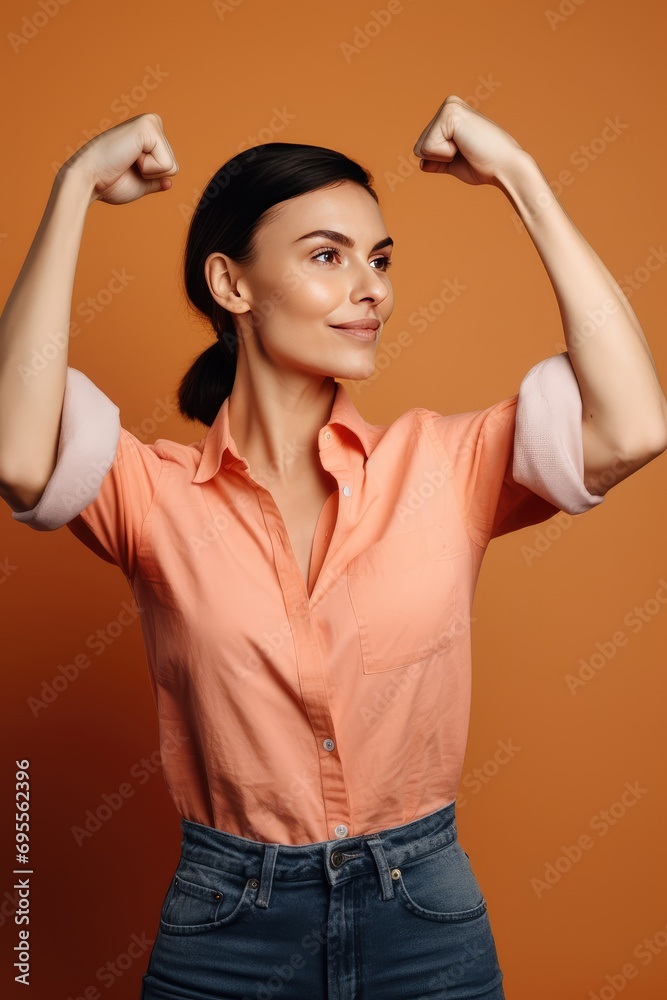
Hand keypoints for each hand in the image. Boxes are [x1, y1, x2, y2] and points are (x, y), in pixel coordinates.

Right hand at [60, 112, 178, 205]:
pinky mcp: (147, 127)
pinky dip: (148, 169)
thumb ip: (155, 182)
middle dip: (152, 175)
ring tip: (127, 160)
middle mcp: (151, 123)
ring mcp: (150, 122)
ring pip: (172, 165)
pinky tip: (129, 157)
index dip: (152, 178)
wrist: (89, 179)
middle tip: (126, 166)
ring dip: (149, 172)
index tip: (128, 170)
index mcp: (149, 135)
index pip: (171, 168)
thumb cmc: (108, 182)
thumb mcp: (139, 184)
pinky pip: (166, 164)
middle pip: (174, 166)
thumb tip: (169, 183)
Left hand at [412, 95, 526, 186]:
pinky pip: (427, 147)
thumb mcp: (455, 164)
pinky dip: (445, 154)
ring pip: (421, 146)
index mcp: (451, 114)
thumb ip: (438, 162)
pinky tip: (465, 145)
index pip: (423, 146)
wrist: (504, 166)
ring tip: (466, 147)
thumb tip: (421, 164)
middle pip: (418, 145)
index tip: (464, 154)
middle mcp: (449, 104)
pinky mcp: (450, 113)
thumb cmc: (485, 166)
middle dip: (439, 158)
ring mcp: (449, 106)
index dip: (440, 160)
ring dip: (442, 156)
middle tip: (466, 151)